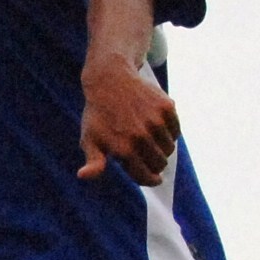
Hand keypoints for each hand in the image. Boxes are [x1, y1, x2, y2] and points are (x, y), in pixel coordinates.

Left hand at [77, 55, 180, 186]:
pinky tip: (155, 125)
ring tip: (147, 138)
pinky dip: (169, 132)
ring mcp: (156, 121)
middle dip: (154, 164)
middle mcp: (142, 136)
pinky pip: (176, 131)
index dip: (150, 180)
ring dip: (161, 148)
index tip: (153, 179)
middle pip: (160, 164)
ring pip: (169, 149)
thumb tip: (83, 176)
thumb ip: (93, 162)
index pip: (146, 176)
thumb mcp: (90, 139)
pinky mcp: (166, 107)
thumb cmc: (98, 114)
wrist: (110, 79)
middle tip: (144, 154)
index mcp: (124, 149)